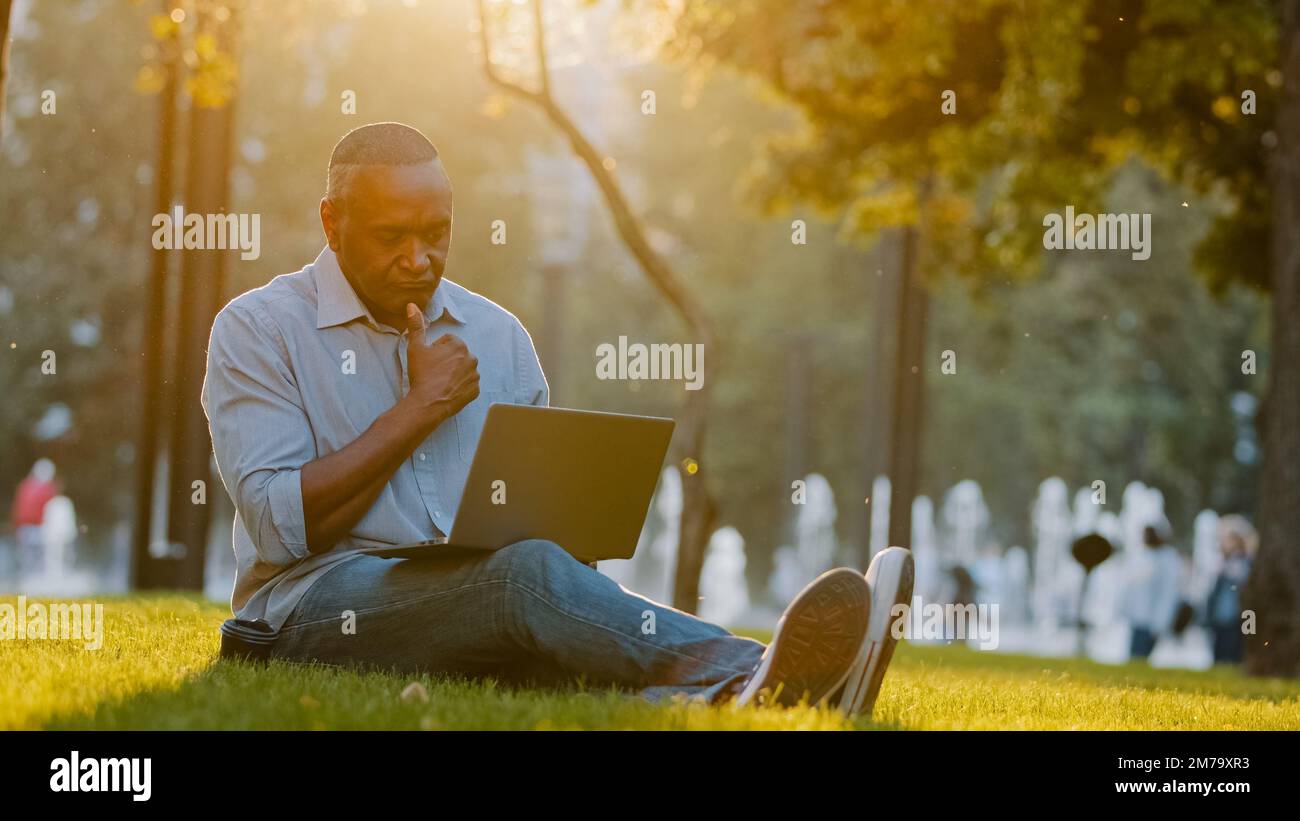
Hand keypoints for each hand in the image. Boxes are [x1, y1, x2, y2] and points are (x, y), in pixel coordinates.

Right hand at [404, 302, 479, 428]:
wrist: (428, 403)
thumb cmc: (421, 374)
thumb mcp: (415, 347)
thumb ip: (416, 326)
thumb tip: (412, 306)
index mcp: (459, 345)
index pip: (447, 342)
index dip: (435, 350)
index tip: (429, 361)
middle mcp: (472, 358)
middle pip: (457, 355)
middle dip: (447, 361)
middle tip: (433, 372)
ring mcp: (475, 375)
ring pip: (463, 369)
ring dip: (454, 373)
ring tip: (440, 382)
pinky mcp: (476, 390)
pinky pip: (468, 384)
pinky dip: (460, 386)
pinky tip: (448, 390)